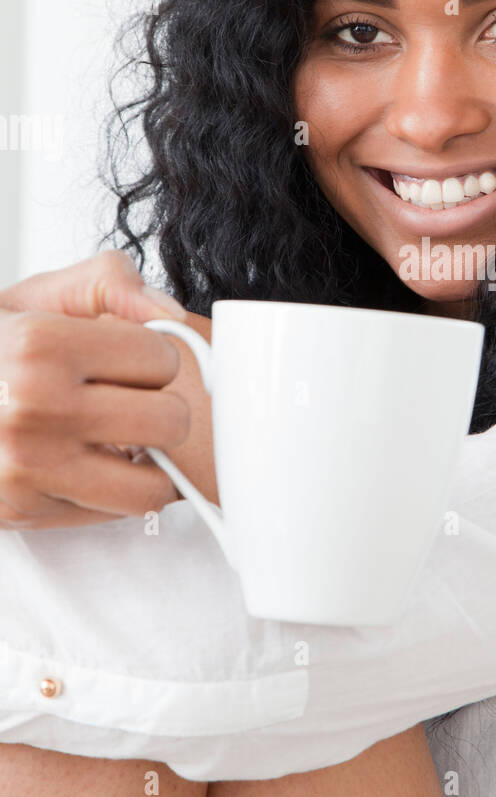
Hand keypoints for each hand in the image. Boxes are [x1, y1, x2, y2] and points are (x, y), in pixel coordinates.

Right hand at [0, 250, 191, 529]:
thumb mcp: (38, 296)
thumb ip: (111, 283)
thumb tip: (169, 313)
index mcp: (41, 346)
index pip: (162, 359)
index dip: (154, 356)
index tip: (133, 359)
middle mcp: (33, 409)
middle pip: (168, 422)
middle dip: (160, 408)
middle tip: (133, 401)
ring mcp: (27, 467)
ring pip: (151, 487)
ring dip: (147, 463)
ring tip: (122, 438)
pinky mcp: (24, 510)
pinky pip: (111, 513)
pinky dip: (108, 491)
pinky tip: (84, 462)